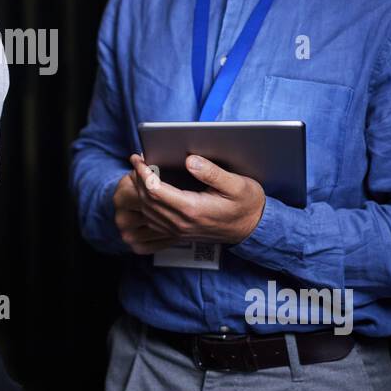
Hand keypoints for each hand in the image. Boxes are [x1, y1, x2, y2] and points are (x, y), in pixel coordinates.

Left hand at [127, 152, 265, 245]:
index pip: (155, 190)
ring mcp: (179, 230)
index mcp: (193, 209)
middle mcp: (182, 223)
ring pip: (147, 212)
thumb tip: (190, 160)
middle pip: (147, 201)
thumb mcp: (237, 184)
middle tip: (137, 160)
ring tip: (140, 172)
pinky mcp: (180, 233)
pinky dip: (145, 205)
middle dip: (138, 179)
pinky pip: (153, 221)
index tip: (138, 158)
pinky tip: (147, 191)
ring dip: (139, 192)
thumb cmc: (247, 205)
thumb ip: (212, 172)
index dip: (143, 173)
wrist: (253, 229)